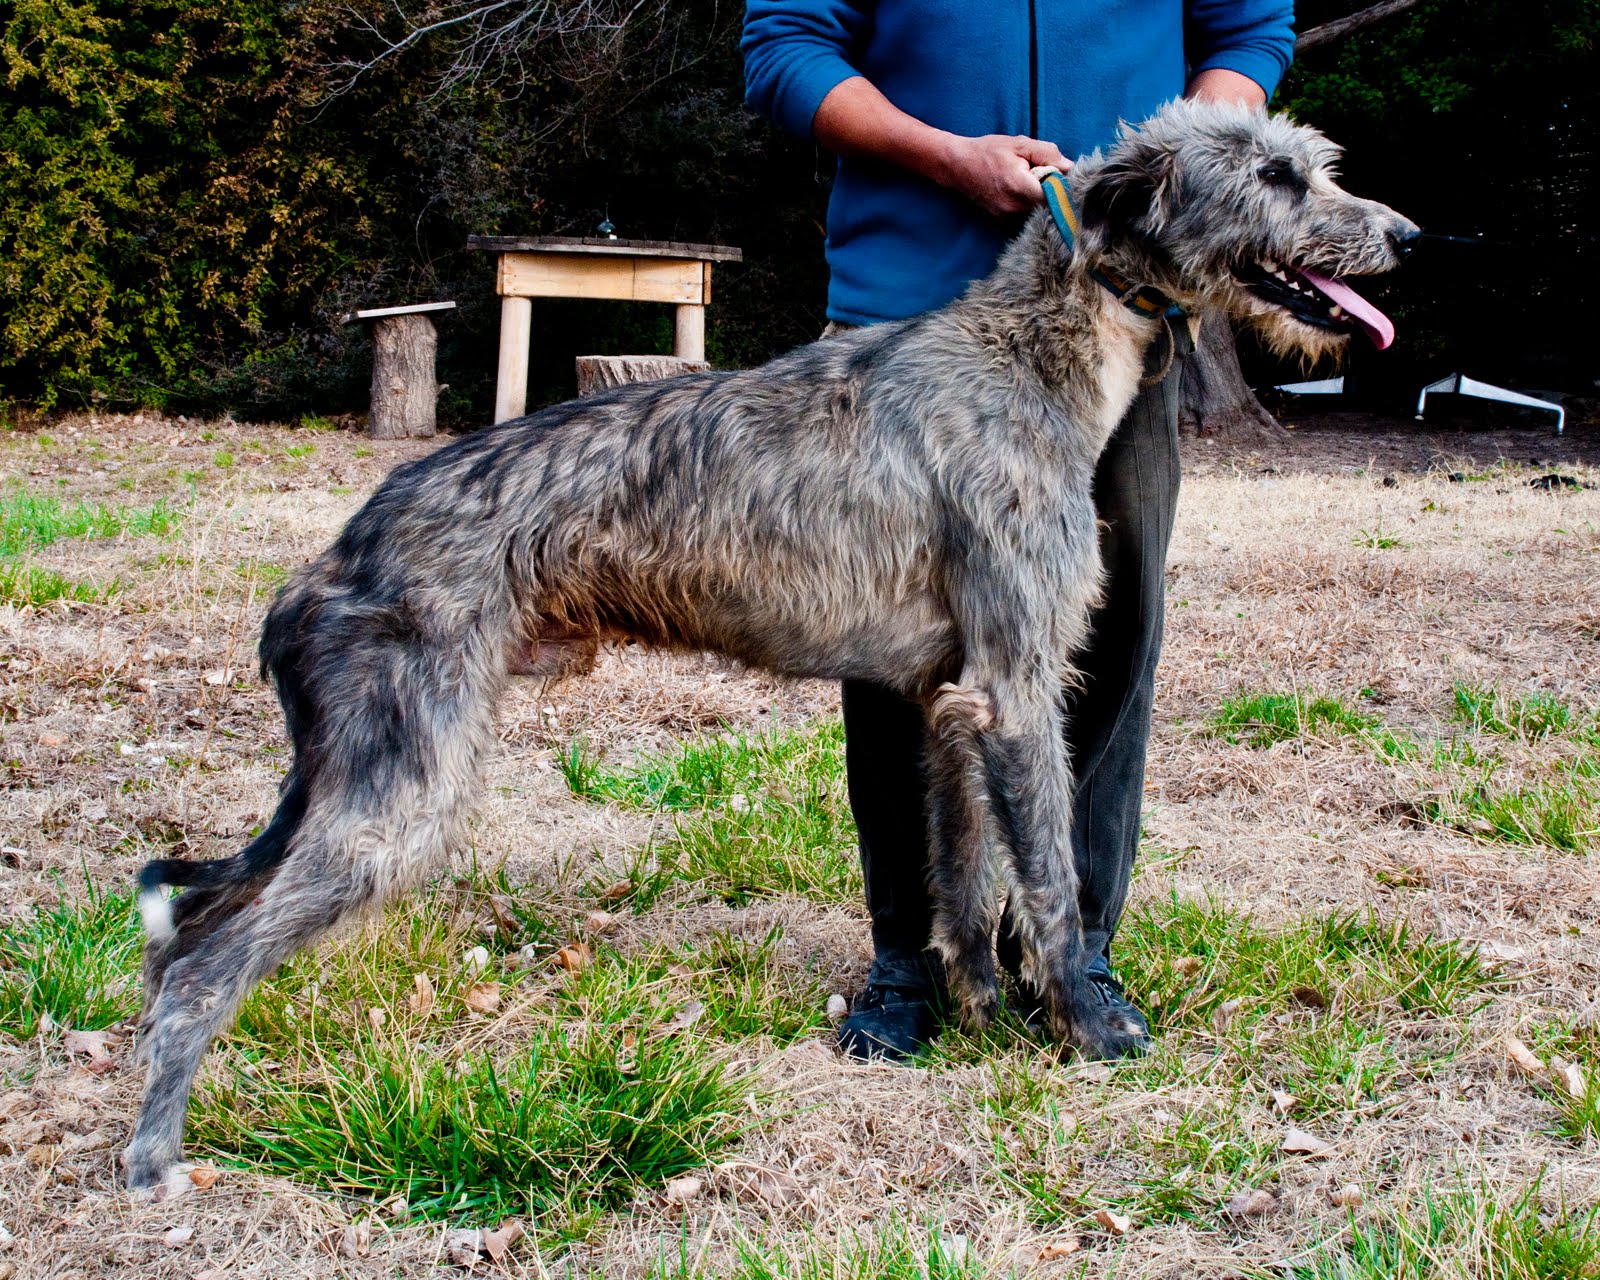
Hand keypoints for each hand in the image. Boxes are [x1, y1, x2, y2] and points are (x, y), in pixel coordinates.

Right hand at [937, 134, 1072, 216]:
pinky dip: (1033, 209)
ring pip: (1039, 216)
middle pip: (1049, 209)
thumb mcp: (1020, 143)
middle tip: (1054, 180)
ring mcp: (1007, 219)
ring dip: (1045, 203)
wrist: (957, 166)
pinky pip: (1027, 219)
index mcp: (1019, 186)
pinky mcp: (1003, 223)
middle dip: (1056, 196)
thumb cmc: (988, 151)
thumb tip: (1071, 167)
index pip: (1055, 197)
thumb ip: (1048, 153)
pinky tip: (1027, 194)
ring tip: (1038, 186)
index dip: (1065, 190)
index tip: (1068, 180)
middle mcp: (1014, 208)